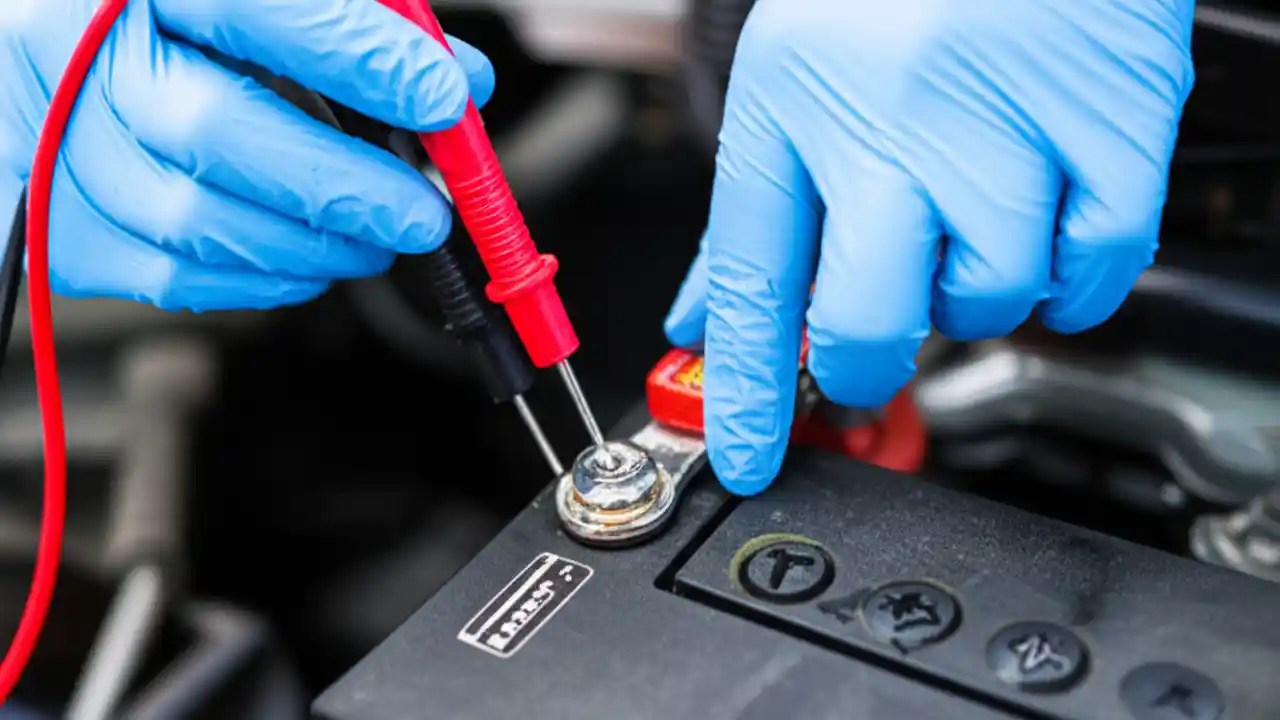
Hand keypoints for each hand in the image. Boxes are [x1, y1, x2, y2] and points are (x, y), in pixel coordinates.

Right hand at [1, 0, 492, 310]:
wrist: (48, 54)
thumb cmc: (172, 29)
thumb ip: (355, 25)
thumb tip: (461, 88)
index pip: (255, 10)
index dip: (359, 58)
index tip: (442, 100)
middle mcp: (73, 56)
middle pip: (214, 131)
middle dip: (343, 184)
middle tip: (423, 212)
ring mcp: (53, 145)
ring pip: (194, 222)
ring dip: (313, 246)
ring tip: (379, 239)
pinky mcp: (59, 227)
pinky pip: (172, 277)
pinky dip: (264, 280)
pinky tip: (312, 261)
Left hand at [665, 0, 1194, 493]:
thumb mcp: (795, 76)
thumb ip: (757, 212)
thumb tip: (709, 319)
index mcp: (797, 104)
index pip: (754, 284)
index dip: (746, 390)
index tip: (745, 454)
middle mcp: (893, 119)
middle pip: (871, 321)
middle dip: (866, 359)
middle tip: (873, 338)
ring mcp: (1005, 125)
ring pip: (987, 301)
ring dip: (974, 289)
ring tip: (972, 214)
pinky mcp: (1110, 125)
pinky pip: (1091, 270)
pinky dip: (1069, 277)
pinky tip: (1047, 220)